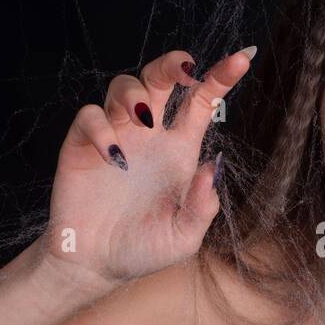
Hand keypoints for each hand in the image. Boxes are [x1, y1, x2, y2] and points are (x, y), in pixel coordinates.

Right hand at [43, 47, 252, 284]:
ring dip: (135, 93)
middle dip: (172, 64)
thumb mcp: (183, 237)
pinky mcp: (82, 145)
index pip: (201, 103)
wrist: (97, 265)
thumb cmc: (144, 248)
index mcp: (179, 149)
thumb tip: (214, 168)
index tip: (242, 59)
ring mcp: (116, 135)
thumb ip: (202, 207)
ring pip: (124, 86)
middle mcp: (149, 135)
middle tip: (183, 68)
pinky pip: (90, 116)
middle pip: (160, 79)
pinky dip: (101, 127)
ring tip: (143, 122)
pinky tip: (113, 156)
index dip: (220, 78)